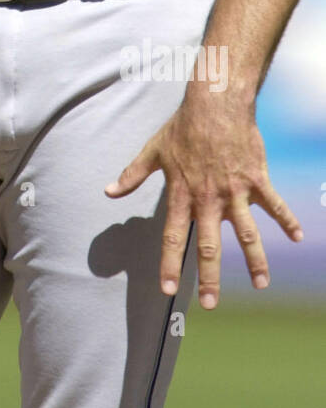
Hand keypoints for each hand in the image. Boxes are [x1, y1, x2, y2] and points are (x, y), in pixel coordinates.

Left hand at [104, 94, 302, 308]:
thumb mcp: (153, 150)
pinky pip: (274, 204)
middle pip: (209, 245)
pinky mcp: (256, 179)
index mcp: (183, 195)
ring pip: (246, 233)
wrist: (215, 103)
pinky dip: (287, 220)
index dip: (169, 264)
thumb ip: (132, 175)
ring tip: (260, 285)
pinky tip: (298, 237)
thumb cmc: (183, 127)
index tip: (166, 289)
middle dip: (210, 277)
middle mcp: (209, 198)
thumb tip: (108, 191)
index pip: (173, 237)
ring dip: (255, 260)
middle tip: (211, 304)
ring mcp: (235, 191)